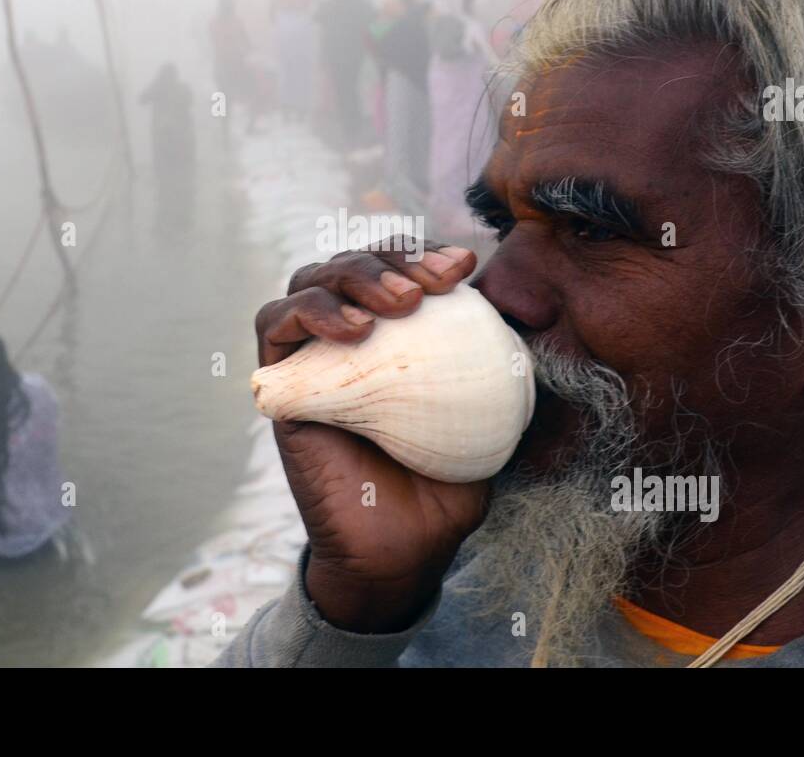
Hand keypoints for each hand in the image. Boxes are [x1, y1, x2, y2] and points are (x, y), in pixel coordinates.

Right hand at [255, 238, 487, 631]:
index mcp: (390, 336)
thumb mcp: (485, 414)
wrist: (402, 550)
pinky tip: (356, 330)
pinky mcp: (280, 385)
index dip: (422, 253)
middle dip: (390, 258)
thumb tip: (527, 318)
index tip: (464, 266)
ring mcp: (308, 358)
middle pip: (350, 262)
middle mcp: (344, 338)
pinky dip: (311, 312)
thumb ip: (494, 365)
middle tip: (429, 285)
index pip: (395, 267)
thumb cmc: (444, 484)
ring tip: (398, 303)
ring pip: (310, 280)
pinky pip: (275, 325)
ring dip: (353, 276)